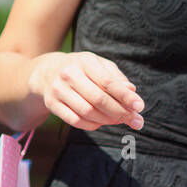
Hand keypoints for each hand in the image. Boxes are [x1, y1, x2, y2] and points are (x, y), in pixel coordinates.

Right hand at [28, 51, 143, 130]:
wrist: (46, 72)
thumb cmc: (81, 69)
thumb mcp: (99, 65)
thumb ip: (117, 77)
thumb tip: (132, 92)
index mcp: (85, 61)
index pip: (108, 82)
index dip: (125, 96)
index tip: (140, 106)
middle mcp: (69, 74)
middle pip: (98, 99)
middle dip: (120, 112)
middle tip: (136, 121)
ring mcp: (58, 90)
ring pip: (87, 112)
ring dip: (108, 120)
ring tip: (120, 120)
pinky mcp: (52, 104)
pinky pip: (75, 121)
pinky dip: (92, 125)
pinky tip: (102, 122)